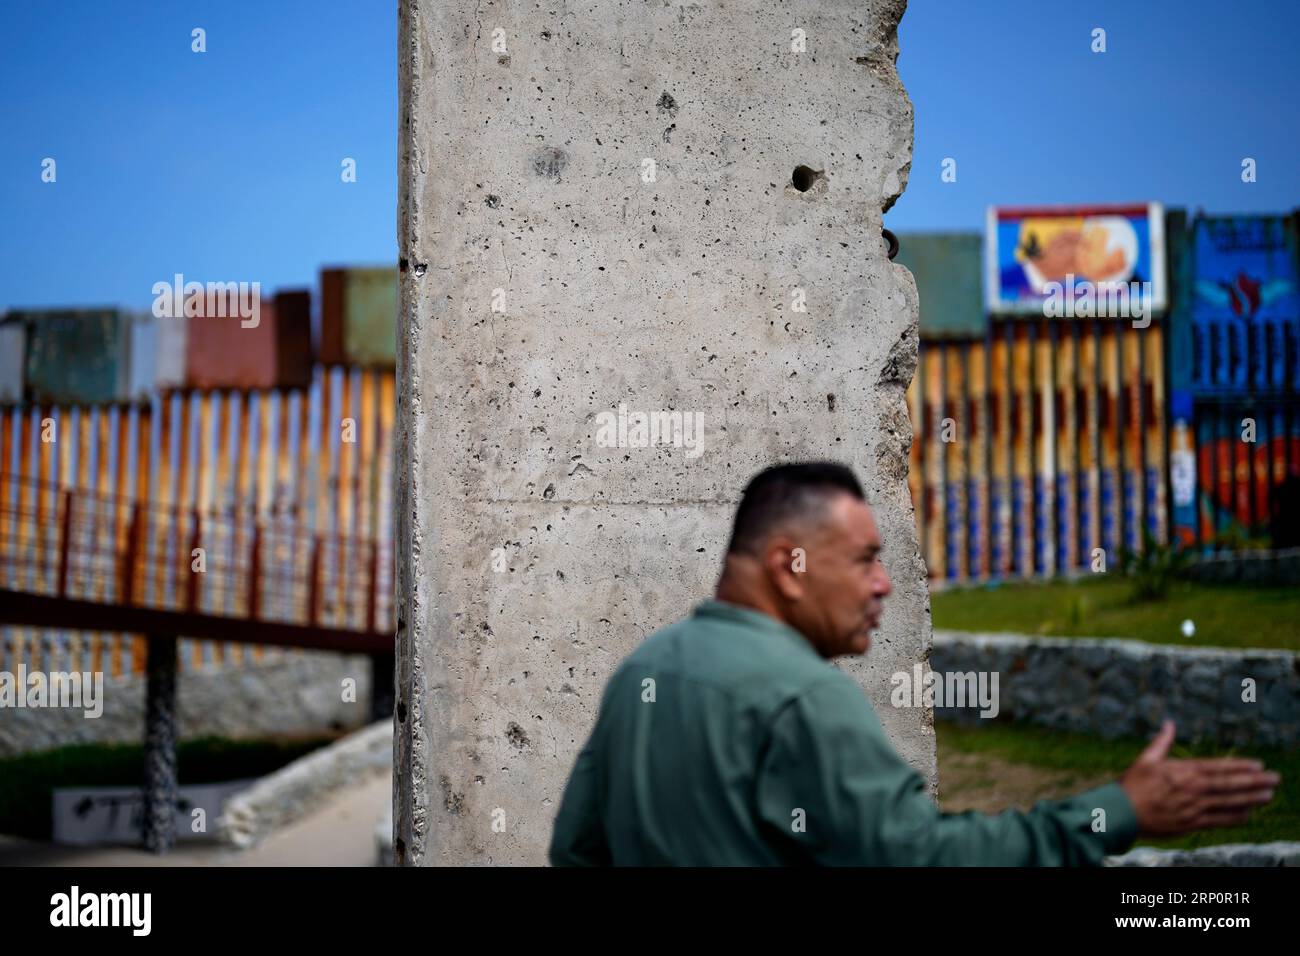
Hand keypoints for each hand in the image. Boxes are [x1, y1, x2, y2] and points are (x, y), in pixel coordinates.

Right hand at [1119, 720, 1279, 836]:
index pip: (1218, 767)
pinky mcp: (1191, 823)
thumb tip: (1169, 723)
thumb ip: (1162, 742)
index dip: (1240, 766)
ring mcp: (1193, 807)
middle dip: (1254, 782)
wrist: (1121, 812)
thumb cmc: (1132, 784)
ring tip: (1268, 795)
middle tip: (1274, 779)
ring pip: (1228, 803)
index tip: (1258, 765)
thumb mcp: (1145, 759)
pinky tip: (1248, 813)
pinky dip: (1234, 817)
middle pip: (1228, 785)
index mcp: (1182, 771)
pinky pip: (1218, 820)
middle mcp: (1191, 789)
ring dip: (1250, 799)